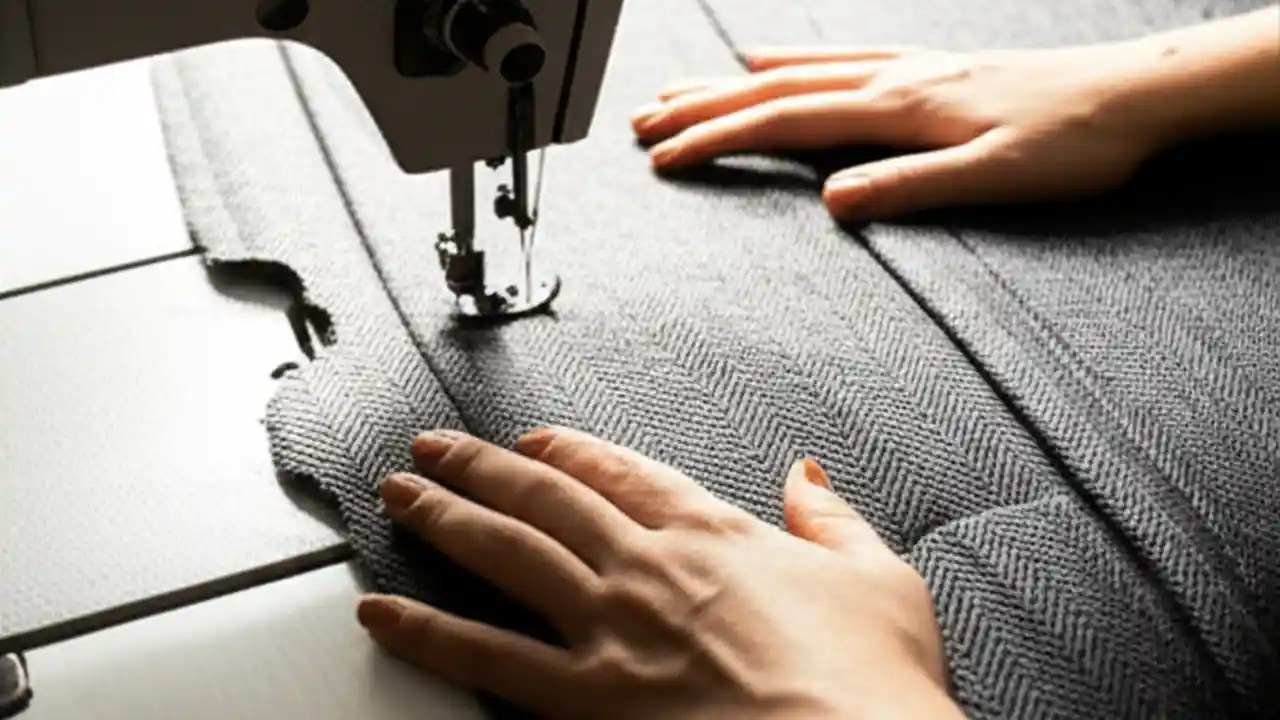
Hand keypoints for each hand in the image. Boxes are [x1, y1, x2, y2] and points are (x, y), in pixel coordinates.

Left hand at [357, 428, 963, 718]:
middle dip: (483, 465)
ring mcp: (611, 628)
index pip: (623, 472)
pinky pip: (488, 657)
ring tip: (399, 493)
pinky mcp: (587, 698)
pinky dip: (429, 631)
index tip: (535, 439)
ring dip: (446, 516)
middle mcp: (650, 566)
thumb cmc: (872, 680)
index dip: (570, 449)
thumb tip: (808, 478)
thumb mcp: (879, 578)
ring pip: (507, 553)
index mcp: (714, 532)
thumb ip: (832, 522)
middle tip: (434, 446)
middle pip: (547, 497)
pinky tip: (385, 612)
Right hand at [631, 8, 1279, 222]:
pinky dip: (790, 60)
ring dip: (731, 83)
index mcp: (897, 110)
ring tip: (679, 90)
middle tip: (641, 120)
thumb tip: (831, 203)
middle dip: (700, 106)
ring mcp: (906, 68)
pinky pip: (837, 57)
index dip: (716, 138)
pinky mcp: (926, 68)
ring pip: (797, 70)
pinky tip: (771, 59)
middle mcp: (892, 79)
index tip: (662, 156)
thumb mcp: (993, 178)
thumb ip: (908, 188)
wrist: (1134, 94)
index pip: (783, 122)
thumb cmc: (1073, 142)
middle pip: (772, 89)